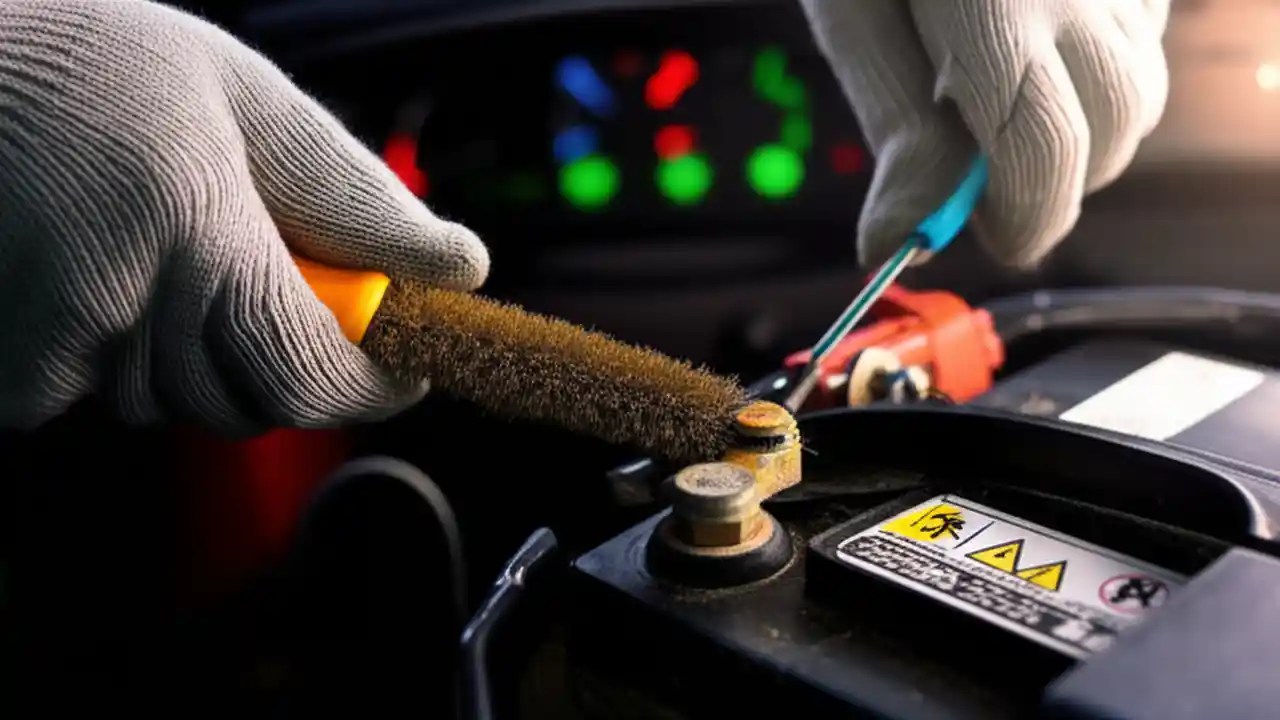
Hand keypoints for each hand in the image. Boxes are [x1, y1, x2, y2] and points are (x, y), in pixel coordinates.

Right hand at [0, 0, 489, 432]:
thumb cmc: (94, 65)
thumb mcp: (241, 96)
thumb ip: (352, 193)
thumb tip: (457, 266)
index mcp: (188, 224)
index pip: (310, 370)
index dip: (373, 386)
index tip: (404, 368)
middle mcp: (112, 301)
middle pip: (256, 405)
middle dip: (301, 365)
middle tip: (294, 293)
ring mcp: (48, 348)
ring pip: (186, 404)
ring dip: (212, 354)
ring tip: (176, 254)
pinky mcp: (7, 374)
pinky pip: (109, 398)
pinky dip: (133, 356)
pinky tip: (109, 274)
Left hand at [800, 0, 1169, 267]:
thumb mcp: (854, 14)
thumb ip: (893, 127)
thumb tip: (897, 242)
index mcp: (998, 3)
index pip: (1042, 149)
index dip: (1020, 216)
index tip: (986, 240)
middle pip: (1110, 131)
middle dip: (1052, 187)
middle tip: (988, 197)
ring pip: (1139, 92)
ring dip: (1081, 137)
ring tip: (1005, 120)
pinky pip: (1143, 41)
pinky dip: (1101, 79)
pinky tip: (1042, 57)